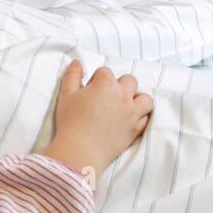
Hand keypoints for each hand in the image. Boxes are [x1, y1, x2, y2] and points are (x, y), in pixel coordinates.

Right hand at [38, 60, 153, 182]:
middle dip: (119, 85)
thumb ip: (72, 75)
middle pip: (129, 80)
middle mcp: (123, 96)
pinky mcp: (135, 129)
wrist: (80, 150)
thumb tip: (77, 62)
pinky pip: (145, 118)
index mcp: (106, 84)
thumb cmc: (71, 121)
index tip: (89, 91)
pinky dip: (140, 117)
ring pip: (145, 98)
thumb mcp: (66, 95)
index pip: (105, 72)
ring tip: (124, 105)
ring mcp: (132, 113)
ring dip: (137, 99)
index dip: (96, 79)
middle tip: (106, 97)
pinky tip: (128, 120)